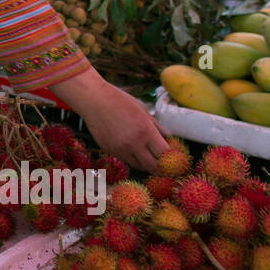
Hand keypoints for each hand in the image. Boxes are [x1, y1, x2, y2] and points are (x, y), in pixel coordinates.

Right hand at [51, 68, 168, 171]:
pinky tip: (133, 149)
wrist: (94, 100)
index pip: (165, 155)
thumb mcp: (143, 110)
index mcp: (145, 131)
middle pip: (153, 166)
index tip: (176, 161)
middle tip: (166, 168)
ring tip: (151, 158)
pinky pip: (126, 160)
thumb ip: (157, 127)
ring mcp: (120, 149)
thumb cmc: (120, 101)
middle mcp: (133, 144)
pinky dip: (133, 158)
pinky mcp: (110, 151)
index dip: (172, 161)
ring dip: (147, 164)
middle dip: (162, 169)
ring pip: (139, 166)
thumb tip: (169, 138)